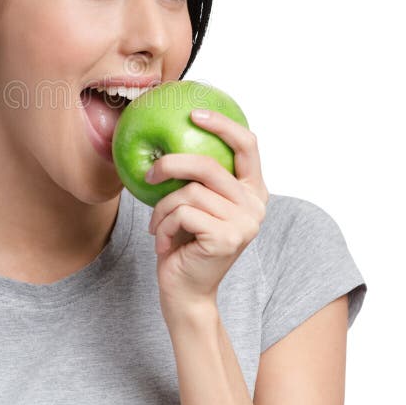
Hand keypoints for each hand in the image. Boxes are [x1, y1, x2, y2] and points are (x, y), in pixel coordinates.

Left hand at [147, 109, 269, 318]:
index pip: (248, 145)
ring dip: (162, 208)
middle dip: (172, 164)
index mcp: (252, 190)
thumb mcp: (194, 204)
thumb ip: (198, 178)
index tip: (194, 113)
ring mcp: (245, 223)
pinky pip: (182, 213)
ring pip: (189, 192)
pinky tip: (163, 242)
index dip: (223, 124)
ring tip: (157, 225)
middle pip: (208, 165)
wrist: (185, 291)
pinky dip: (163, 225)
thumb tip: (168, 138)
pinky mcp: (227, 238)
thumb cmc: (184, 243)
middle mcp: (255, 205)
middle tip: (150, 172)